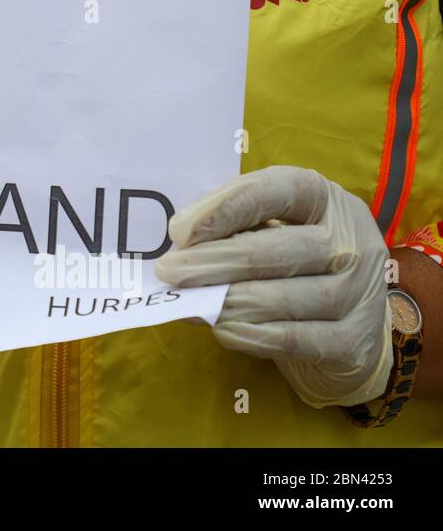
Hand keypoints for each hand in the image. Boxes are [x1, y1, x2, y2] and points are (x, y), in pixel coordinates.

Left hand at [156, 165, 391, 408]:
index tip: (180, 230)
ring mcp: (361, 292)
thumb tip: (180, 242)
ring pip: (283, 297)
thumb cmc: (292, 266)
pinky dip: (252, 335)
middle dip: (213, 261)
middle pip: (274, 249)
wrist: (347, 330)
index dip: (227, 207)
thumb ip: (231, 228)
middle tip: (169, 272)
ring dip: (227, 302)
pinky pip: (295, 339)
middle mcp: (351, 240)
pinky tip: (222, 329)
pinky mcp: (356, 341)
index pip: (277, 189)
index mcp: (324, 199)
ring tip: (190, 304)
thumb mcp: (268, 230)